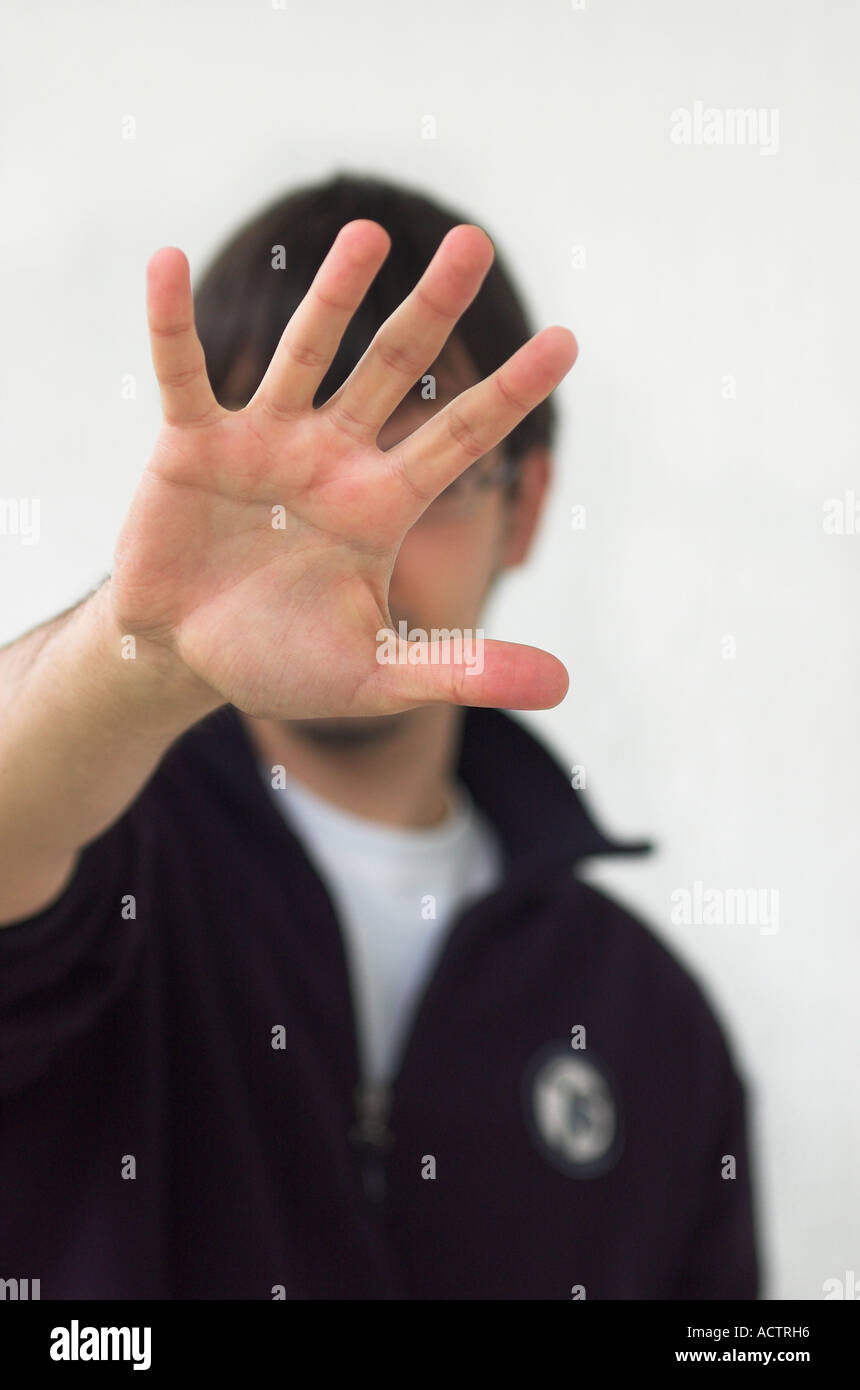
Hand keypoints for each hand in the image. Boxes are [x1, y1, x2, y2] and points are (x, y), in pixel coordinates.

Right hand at [111, 220, 577, 717]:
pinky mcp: (192, 445)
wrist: (188, 659)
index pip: (461, 438)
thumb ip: (460, 670)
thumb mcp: (377, 674)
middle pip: (393, 371)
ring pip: (306, 355)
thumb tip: (562, 685)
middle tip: (474, 243)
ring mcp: (264, 442)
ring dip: (334, 295)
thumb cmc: (284, 660)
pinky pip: (182, 373)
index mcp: (381, 504)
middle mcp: (331, 458)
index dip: (511, 392)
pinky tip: (167, 261)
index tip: (568, 340)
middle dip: (432, 311)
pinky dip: (172, 323)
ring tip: (370, 233)